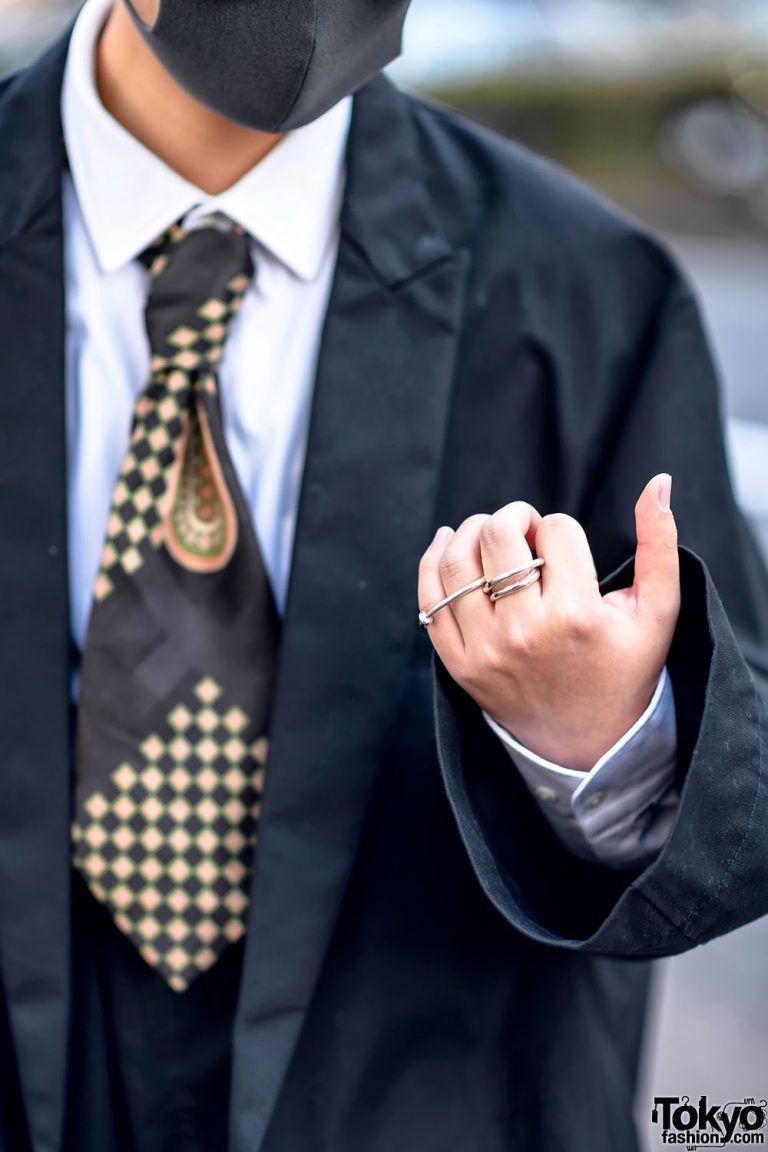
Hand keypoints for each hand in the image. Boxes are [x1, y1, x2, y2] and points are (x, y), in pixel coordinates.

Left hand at [418, 475, 679, 770]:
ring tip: (493, 536)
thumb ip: (660, 544)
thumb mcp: (658, 611)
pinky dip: (433, 562)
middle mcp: (525, 632)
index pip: (556, 529)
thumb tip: (658, 482)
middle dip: (515, 516)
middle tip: (527, 530)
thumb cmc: (625, 668)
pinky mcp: (459, 665)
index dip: (561, 527)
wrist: (588, 742)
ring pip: (456, 561)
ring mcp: (486, 650)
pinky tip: (448, 544)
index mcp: (576, 615)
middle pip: (498, 534)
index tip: (566, 549)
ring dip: (471, 531)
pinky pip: (428, 600)